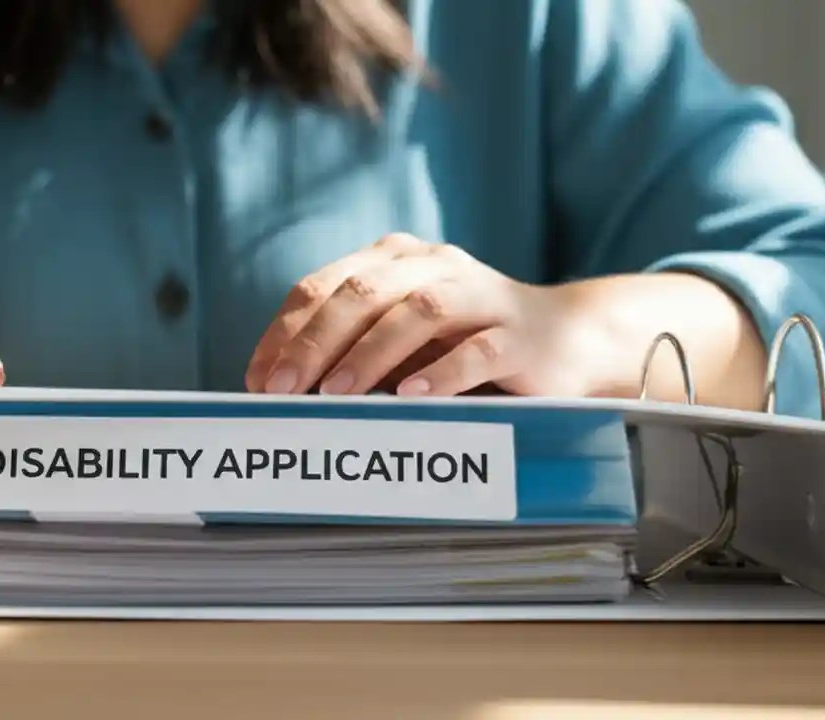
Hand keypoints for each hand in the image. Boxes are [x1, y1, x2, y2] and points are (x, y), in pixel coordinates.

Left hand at [245, 234, 605, 397]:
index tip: (257, 379)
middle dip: (314, 343)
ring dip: (369, 355)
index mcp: (393, 258)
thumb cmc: (463, 342)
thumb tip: (275, 385)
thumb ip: (348, 348)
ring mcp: (479, 295)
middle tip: (283, 390)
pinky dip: (441, 374)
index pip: (323, 286)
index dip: (285, 332)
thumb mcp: (399, 338)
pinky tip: (411, 396)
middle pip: (362, 294)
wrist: (567, 338)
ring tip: (335, 393)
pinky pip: (478, 350)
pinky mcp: (519, 334)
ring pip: (416, 313)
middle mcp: (432, 265)